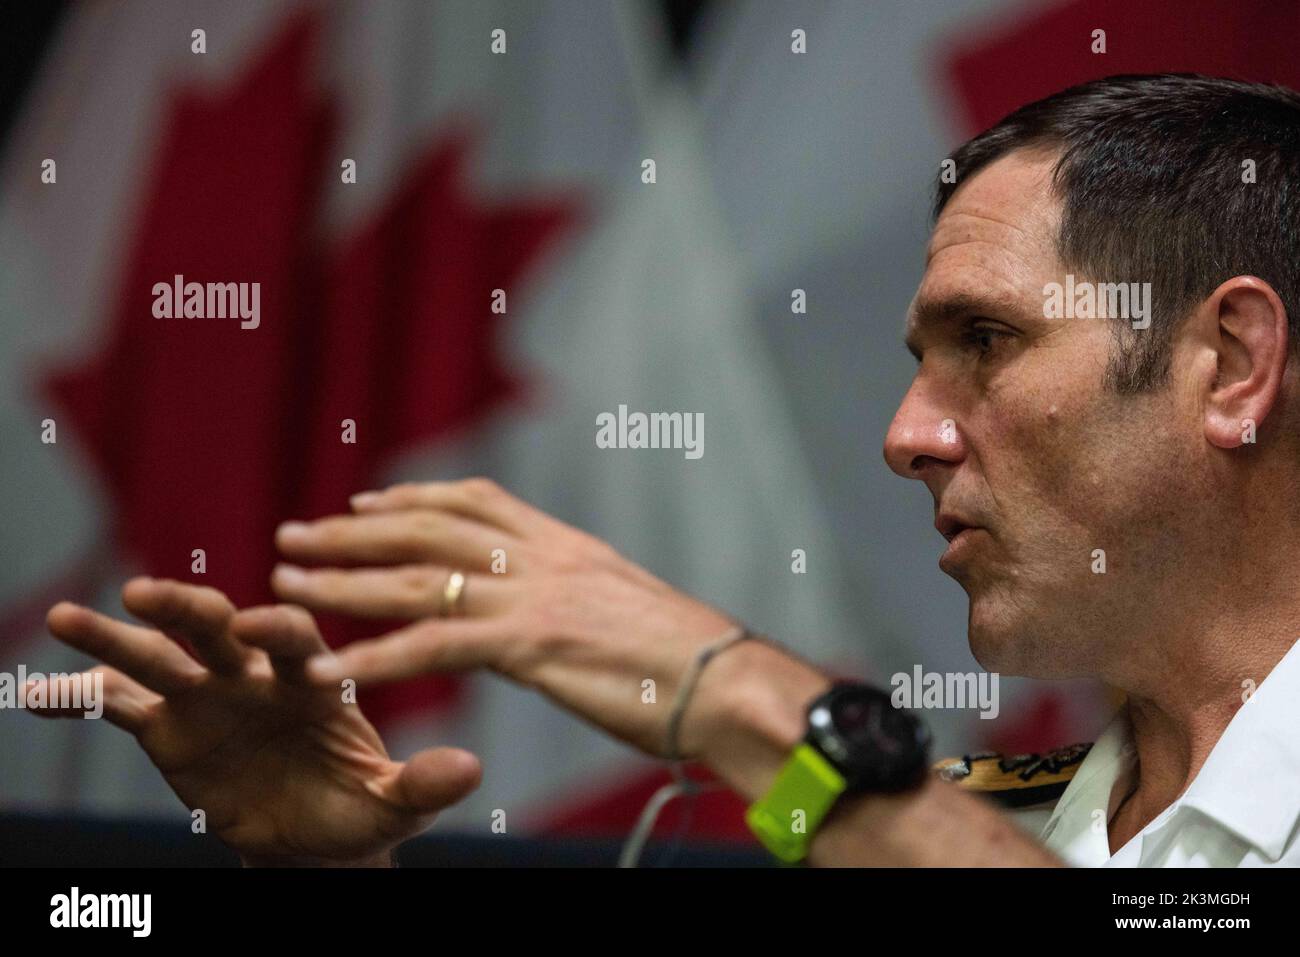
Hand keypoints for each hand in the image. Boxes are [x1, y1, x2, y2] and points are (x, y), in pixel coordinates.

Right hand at [31, 578, 480, 865]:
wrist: (316, 838)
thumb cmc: (359, 809)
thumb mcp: (393, 805)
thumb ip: (421, 785)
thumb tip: (470, 770)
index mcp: (314, 677)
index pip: (296, 639)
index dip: (280, 632)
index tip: (260, 629)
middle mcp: (256, 675)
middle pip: (217, 630)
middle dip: (187, 610)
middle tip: (151, 594)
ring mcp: (208, 698)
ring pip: (159, 657)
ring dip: (115, 638)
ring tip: (64, 619)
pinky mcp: (169, 728)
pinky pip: (118, 708)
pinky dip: (79, 699)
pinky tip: (34, 694)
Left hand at [270, 478, 816, 767]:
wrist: (730, 681)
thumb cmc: (692, 660)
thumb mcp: (627, 611)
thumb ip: (577, 601)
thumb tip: (556, 614)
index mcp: (568, 546)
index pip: (478, 503)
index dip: (414, 497)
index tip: (367, 498)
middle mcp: (545, 558)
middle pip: (431, 526)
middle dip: (356, 528)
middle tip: (296, 532)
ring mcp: (536, 596)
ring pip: (419, 576)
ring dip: (344, 579)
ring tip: (287, 580)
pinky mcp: (532, 644)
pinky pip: (434, 645)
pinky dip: (375, 656)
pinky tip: (330, 668)